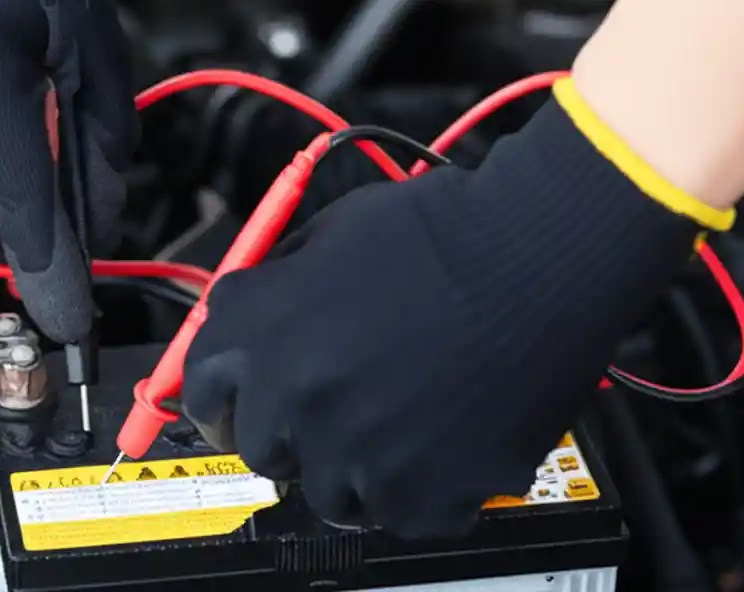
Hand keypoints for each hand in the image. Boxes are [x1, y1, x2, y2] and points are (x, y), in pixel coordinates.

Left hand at [182, 100, 697, 538]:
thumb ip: (279, 290)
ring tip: (406, 420)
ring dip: (360, 465)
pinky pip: (407, 516)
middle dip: (295, 433)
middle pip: (264, 452)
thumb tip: (253, 325)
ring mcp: (358, 454)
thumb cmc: (445, 226)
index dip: (228, 399)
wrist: (541, 250)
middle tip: (342, 410)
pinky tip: (449, 440)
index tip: (247, 406)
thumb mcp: (331, 233)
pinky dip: (427, 488)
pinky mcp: (426, 492)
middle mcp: (294, 400)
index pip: (202, 395)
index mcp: (260, 332)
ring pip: (335, 494)